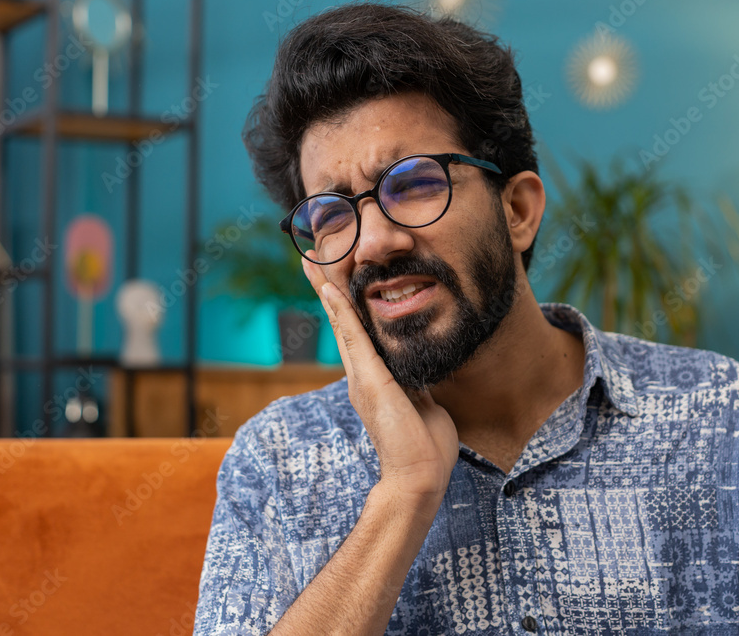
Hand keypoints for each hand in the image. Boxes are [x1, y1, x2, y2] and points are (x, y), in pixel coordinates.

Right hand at [302, 257, 458, 508]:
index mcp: (375, 383)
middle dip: (328, 292)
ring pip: (343, 326)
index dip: (346, 309)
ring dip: (328, 292)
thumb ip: (417, 388)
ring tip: (313, 264)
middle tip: (312, 261)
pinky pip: (353, 338)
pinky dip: (341, 312)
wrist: (420, 476)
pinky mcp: (370, 381)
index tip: (336, 282)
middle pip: (343, 326)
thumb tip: (422, 378)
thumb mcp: (423, 406)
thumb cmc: (426, 448)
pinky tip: (330, 289)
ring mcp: (362, 379)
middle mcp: (362, 378)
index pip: (359, 337)